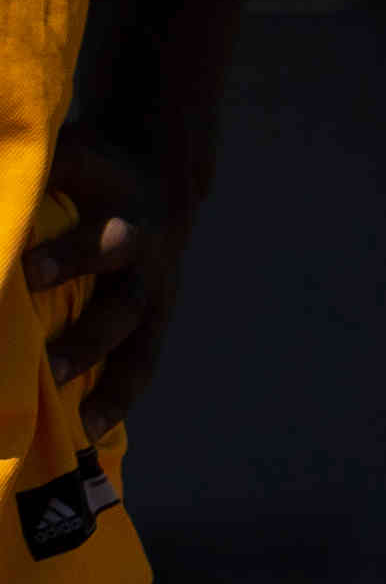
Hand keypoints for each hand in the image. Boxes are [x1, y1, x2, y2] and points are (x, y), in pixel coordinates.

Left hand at [21, 129, 189, 442]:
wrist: (162, 178)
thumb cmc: (90, 168)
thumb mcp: (64, 154)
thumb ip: (28, 177)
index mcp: (115, 201)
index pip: (92, 229)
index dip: (64, 254)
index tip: (26, 274)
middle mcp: (142, 248)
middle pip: (119, 293)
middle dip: (85, 332)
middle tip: (45, 360)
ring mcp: (156, 288)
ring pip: (134, 338)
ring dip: (101, 373)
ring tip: (73, 417)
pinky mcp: (159, 319)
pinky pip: (140, 363)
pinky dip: (116, 398)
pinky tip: (89, 429)